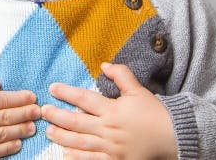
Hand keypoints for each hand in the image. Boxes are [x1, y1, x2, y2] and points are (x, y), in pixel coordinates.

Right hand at [0, 72, 40, 159]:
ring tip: (32, 128)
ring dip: (20, 132)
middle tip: (38, 112)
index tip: (33, 97)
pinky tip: (16, 145)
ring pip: (3, 137)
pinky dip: (6, 150)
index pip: (4, 100)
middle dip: (25, 114)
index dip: (21, 98)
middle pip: (7, 118)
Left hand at [41, 62, 176, 159]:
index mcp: (112, 110)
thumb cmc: (153, 113)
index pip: (84, 98)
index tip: (52, 88)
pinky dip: (77, 158)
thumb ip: (121, 75)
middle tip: (43, 111)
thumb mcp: (138, 90)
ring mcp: (111, 148)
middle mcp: (109, 129)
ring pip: (80, 143)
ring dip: (62, 137)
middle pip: (76, 122)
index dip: (66, 93)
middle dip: (57, 116)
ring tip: (49, 131)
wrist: (173, 138)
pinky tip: (66, 154)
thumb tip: (103, 65)